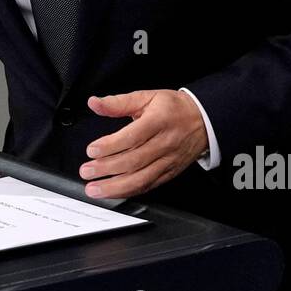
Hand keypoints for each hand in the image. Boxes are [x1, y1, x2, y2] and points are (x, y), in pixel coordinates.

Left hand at [80, 89, 207, 198]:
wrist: (203, 120)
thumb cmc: (173, 108)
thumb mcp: (147, 97)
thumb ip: (118, 102)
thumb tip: (95, 103)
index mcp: (158, 121)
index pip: (132, 137)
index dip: (110, 146)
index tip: (92, 150)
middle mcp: (164, 143)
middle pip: (134, 161)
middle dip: (107, 169)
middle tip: (87, 171)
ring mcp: (168, 161)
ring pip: (141, 179)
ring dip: (115, 187)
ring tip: (95, 189)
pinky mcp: (169, 173)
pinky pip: (148, 185)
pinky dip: (129, 191)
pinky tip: (113, 192)